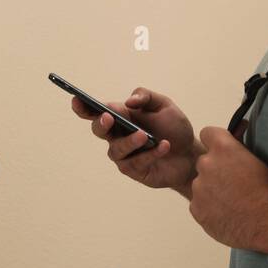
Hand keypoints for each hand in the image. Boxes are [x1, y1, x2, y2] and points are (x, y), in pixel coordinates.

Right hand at [72, 87, 199, 193]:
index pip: (95, 111)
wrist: (191, 154)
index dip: (82, 107)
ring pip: (116, 149)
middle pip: (98, 130)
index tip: (77, 99)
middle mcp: (117, 136)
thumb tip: (128, 101)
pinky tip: (164, 146)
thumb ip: (146, 97)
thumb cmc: (174, 128)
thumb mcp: (164, 105)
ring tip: (146, 136)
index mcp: (120, 117)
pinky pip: (135, 162)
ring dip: (129, 141)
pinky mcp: (133, 170)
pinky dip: (150, 154)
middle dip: (100, 123)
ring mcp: (124, 155)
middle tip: (109, 117)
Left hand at [188, 126, 267, 248]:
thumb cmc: (267, 191)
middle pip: (203, 161)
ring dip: (211, 190)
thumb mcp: (257, 160)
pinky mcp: (196, 207)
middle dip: (214, 169)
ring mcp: (198, 187)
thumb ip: (240, 147)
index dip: (215, 141)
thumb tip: (240, 129)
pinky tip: (226, 213)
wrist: (266, 223)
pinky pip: (199, 203)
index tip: (221, 150)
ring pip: (200, 184)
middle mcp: (206, 164)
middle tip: (232, 182)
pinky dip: (209, 207)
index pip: (207, 133)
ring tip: (232, 201)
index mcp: (223, 148)